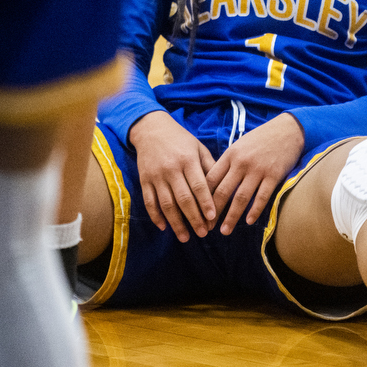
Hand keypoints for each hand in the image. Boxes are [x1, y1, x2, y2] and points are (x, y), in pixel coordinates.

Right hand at [129, 110, 216, 241]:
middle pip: (183, 199)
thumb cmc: (180, 139)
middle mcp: (171, 169)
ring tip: (185, 237)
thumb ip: (209, 166)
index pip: (199, 186)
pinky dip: (156, 216)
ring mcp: (156, 175)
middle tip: (203, 233)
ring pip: (166, 204)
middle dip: (194, 218)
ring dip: (176, 223)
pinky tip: (164, 227)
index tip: (212, 219)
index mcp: (187, 160)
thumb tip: (222, 187)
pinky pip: (149, 201)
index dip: (206, 203)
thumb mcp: (198, 147)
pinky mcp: (144, 180)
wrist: (151, 129)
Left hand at [206, 112, 303, 235]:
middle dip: (213, 212)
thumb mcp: (239, 146)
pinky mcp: (274, 175)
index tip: (197, 212)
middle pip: (222, 191)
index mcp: (229, 155)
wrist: (287, 130)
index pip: (211, 179)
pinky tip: (249, 221)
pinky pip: (262, 196)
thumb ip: (228, 163)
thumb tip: (214, 183)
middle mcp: (240, 163)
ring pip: (240, 198)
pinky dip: (255, 210)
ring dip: (231, 216)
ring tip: (224, 231)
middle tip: (206, 228)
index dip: (201, 198)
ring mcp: (257, 169)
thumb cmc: (261, 139)